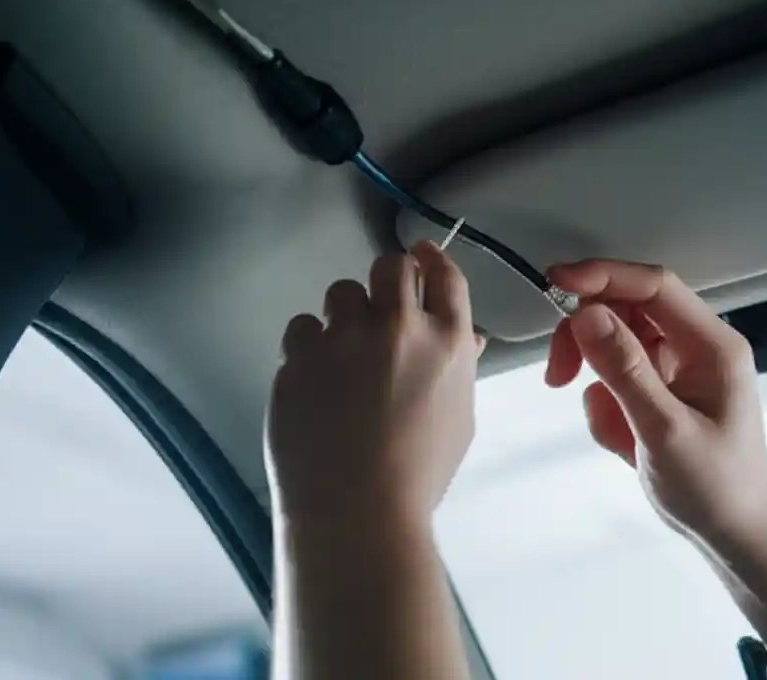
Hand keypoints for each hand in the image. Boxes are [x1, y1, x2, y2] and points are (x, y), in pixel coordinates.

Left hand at [267, 242, 481, 530]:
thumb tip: (466, 338)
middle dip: (388, 279)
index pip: (445, 275)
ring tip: (342, 350)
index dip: (432, 258)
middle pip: (390, 266)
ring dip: (345, 312)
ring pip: (341, 292)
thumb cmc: (419, 475)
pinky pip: (302, 327)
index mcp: (448, 343)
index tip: (422, 256)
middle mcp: (398, 327)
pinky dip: (308, 345)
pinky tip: (314, 377)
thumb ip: (460, 370)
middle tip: (380, 307)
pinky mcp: (300, 356)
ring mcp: (344, 338)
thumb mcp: (459, 421)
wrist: (357, 511)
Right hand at [545, 260, 766, 544]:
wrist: (736, 536)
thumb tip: (585, 314)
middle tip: (557, 375)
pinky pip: (614, 382)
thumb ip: (624, 369)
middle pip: (626, 311)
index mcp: (711, 345)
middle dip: (587, 339)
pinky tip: (623, 443)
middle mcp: (694, 348)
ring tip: (611, 431)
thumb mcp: (664, 431)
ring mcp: (676, 371)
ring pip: (614, 347)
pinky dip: (605, 410)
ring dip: (597, 383)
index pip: (653, 286)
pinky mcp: (658, 394)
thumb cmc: (715, 487)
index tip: (556, 284)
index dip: (603, 277)